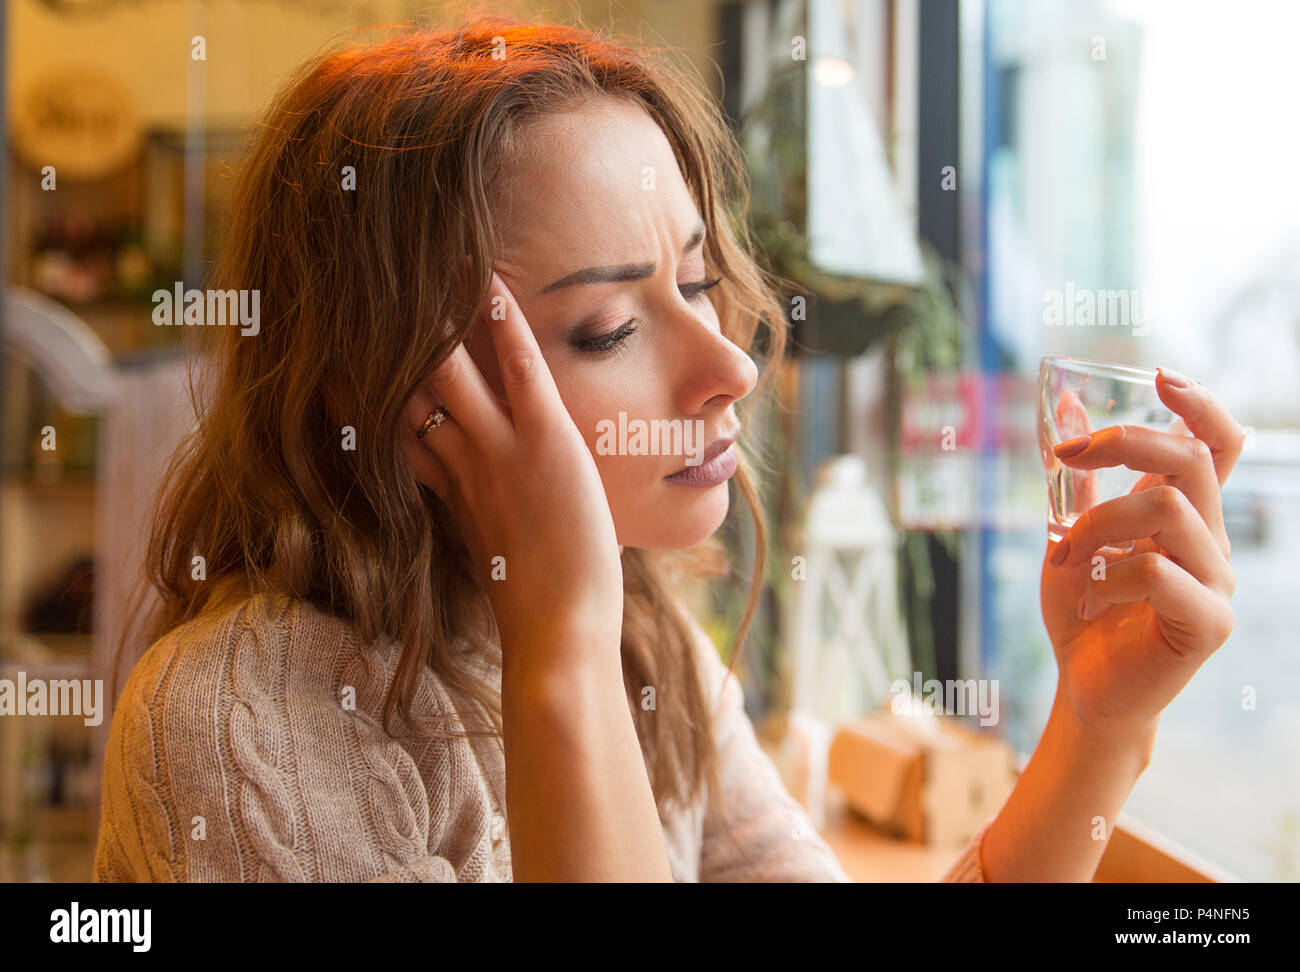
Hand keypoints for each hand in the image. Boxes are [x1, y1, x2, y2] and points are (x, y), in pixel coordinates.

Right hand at [403, 270, 623, 666]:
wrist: (559, 635)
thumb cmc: (538, 602)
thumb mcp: (496, 549)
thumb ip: (483, 511)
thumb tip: (479, 497)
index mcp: (447, 484)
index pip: (394, 414)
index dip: (371, 377)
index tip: (351, 342)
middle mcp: (460, 459)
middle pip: (408, 380)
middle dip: (392, 332)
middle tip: (370, 279)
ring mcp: (498, 449)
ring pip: (452, 365)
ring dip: (440, 311)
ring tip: (432, 258)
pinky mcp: (542, 444)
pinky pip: (517, 369)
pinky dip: (502, 323)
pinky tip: (491, 281)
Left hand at [1040, 368, 1245, 747]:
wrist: (1086, 687)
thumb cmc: (1085, 611)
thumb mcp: (1071, 532)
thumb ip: (1077, 479)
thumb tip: (1064, 406)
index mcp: (1187, 514)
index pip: (1217, 446)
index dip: (1199, 405)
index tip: (1157, 375)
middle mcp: (1211, 541)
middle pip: (1190, 462)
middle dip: (1124, 443)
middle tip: (1066, 456)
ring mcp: (1216, 581)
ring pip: (1165, 510)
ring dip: (1096, 524)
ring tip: (1064, 556)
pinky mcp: (1207, 622)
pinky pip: (1156, 573)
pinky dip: (1106, 579)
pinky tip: (1088, 601)